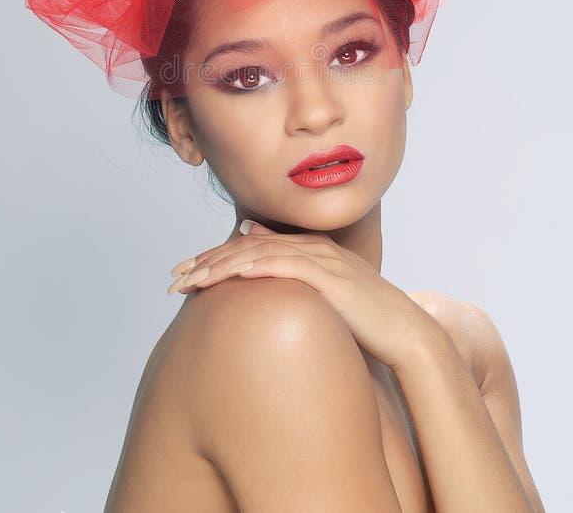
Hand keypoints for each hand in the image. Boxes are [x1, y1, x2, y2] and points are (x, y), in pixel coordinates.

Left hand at [167, 220, 436, 370]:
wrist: (405, 332)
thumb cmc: (365, 321)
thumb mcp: (326, 297)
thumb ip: (298, 282)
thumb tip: (267, 271)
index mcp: (309, 251)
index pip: (251, 247)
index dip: (216, 258)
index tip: (187, 272)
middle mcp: (312, 248)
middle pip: (247, 247)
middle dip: (208, 261)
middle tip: (175, 277)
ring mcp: (322, 259)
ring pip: (258, 254)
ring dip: (220, 266)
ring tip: (189, 282)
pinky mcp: (330, 276)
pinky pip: (285, 265)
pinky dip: (255, 267)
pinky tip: (231, 275)